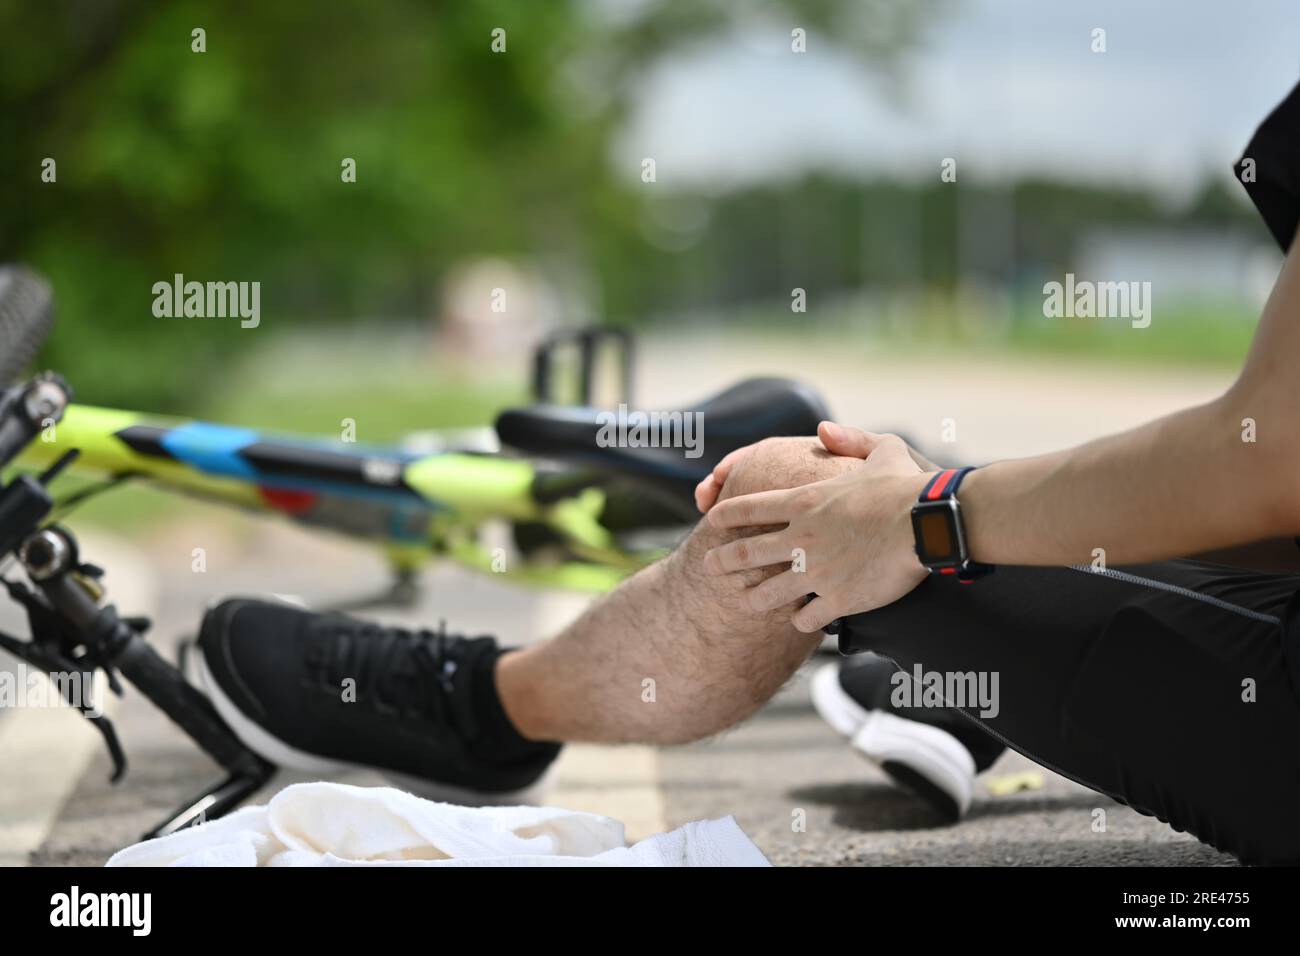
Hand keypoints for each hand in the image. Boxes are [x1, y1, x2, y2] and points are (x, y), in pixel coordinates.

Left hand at [703, 433, 931, 631]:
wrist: (928, 523)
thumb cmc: (910, 485)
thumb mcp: (883, 446)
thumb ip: (850, 438)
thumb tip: (823, 430)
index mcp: (805, 502)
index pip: (749, 508)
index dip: (725, 514)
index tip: (712, 519)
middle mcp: (802, 537)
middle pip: (747, 553)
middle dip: (722, 560)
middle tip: (708, 566)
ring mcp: (816, 571)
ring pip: (768, 593)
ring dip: (754, 598)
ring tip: (745, 603)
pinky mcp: (838, 598)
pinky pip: (806, 617)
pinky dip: (800, 619)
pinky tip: (800, 619)